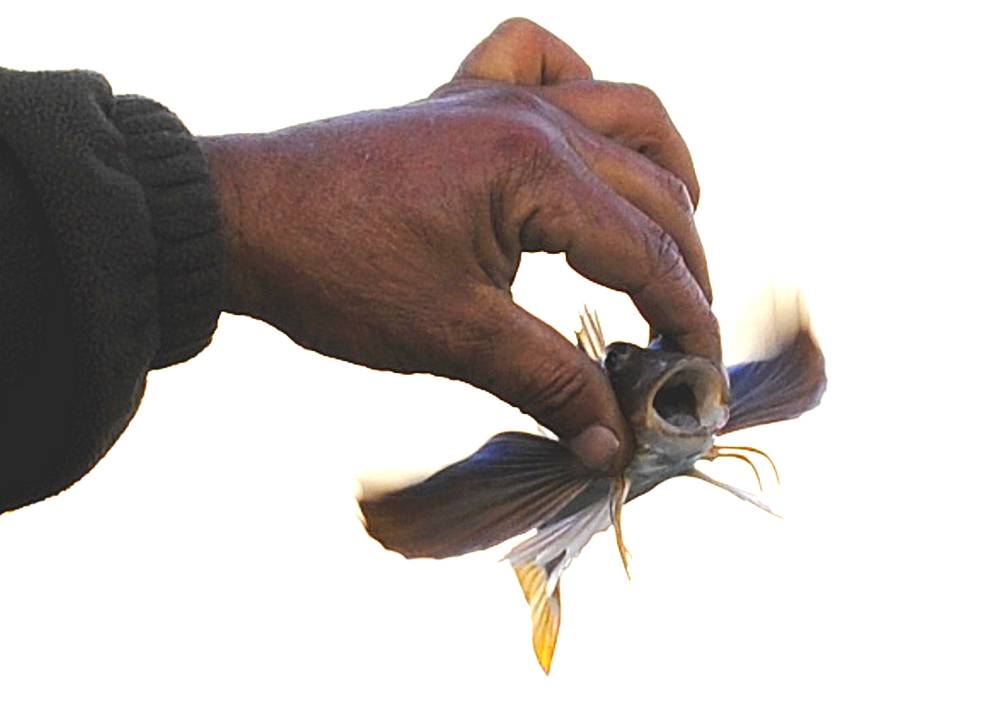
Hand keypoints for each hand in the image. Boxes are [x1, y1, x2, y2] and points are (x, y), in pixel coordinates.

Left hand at [200, 18, 718, 473]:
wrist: (238, 220)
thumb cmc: (336, 273)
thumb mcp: (452, 336)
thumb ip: (546, 380)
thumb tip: (612, 438)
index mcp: (536, 170)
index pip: (646, 252)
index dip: (686, 319)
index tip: (704, 375)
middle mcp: (532, 117)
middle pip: (654, 188)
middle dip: (685, 266)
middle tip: (684, 335)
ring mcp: (498, 94)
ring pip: (627, 111)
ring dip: (663, 172)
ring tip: (674, 234)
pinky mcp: (461, 96)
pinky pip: (544, 60)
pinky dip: (580, 90)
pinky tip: (583, 135)